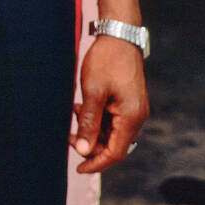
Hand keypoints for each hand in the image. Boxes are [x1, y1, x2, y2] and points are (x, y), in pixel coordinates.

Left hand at [71, 34, 148, 172]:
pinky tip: (80, 106)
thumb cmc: (106, 61)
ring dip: (91, 129)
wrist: (119, 35)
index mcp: (131, 117)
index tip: (78, 169)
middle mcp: (136, 116)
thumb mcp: (92, 92)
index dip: (96, 163)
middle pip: (113, 144)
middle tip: (68, 136)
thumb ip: (88, 122)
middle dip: (90, 144)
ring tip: (73, 113)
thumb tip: (82, 150)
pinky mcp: (127, 101)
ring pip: (110, 132)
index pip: (116, 153)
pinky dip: (96, 118)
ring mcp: (133, 109)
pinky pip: (111, 119)